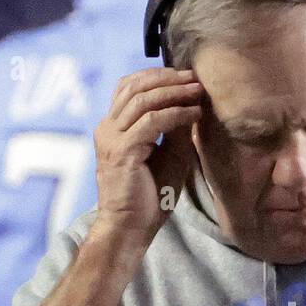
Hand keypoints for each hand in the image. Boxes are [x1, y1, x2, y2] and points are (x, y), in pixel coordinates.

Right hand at [93, 68, 202, 232]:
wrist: (130, 228)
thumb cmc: (148, 198)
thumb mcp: (167, 156)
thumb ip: (174, 131)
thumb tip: (190, 104)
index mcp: (113, 128)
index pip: (128, 87)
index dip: (157, 76)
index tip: (185, 77)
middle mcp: (107, 129)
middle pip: (134, 86)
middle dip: (168, 78)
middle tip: (194, 78)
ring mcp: (112, 139)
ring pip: (142, 99)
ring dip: (174, 91)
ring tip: (197, 91)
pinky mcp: (122, 152)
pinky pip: (151, 122)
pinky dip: (175, 114)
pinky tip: (193, 114)